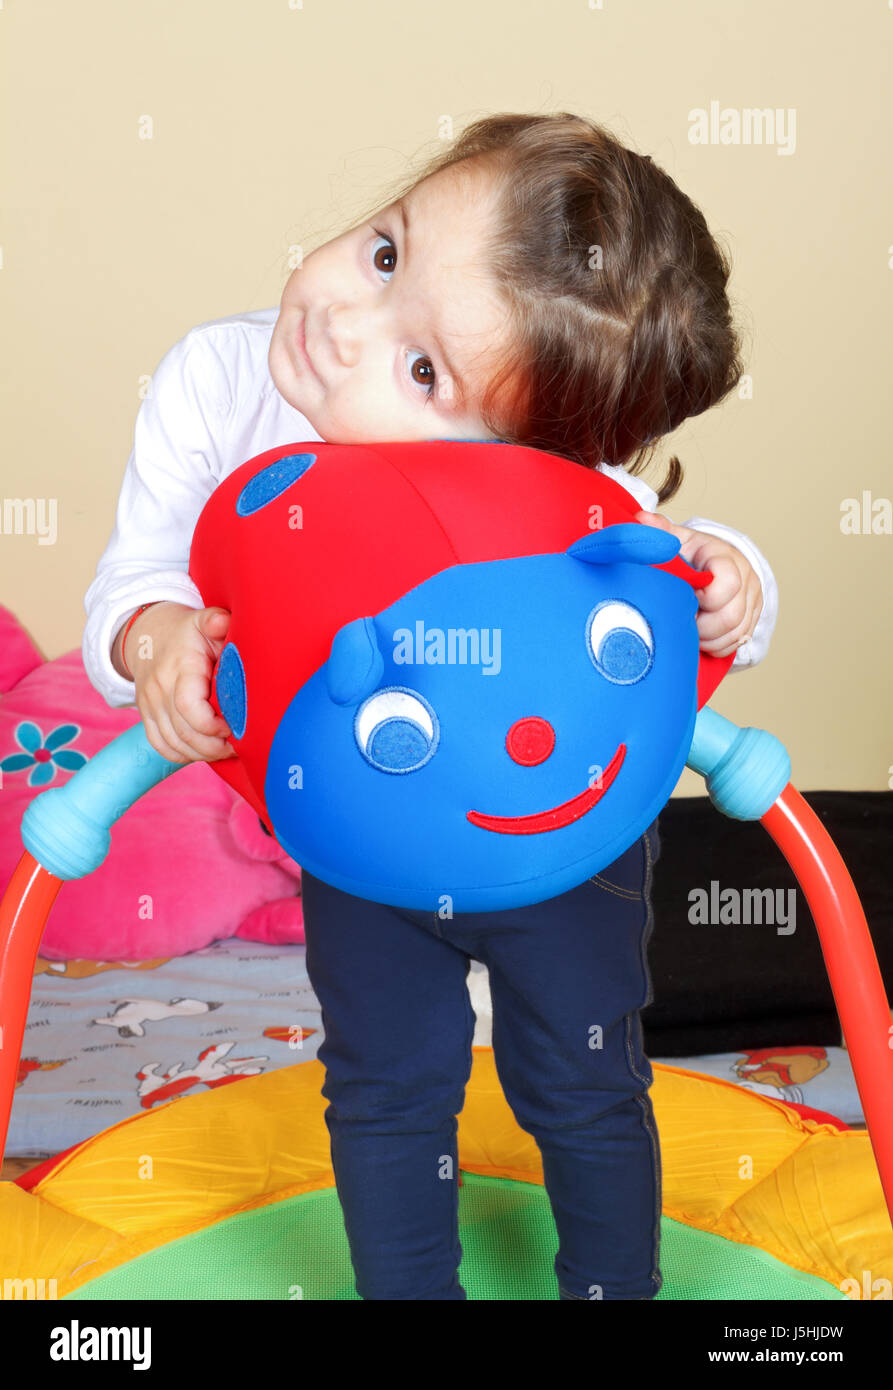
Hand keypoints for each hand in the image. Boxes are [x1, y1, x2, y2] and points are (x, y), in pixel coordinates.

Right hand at [122, 602, 236, 762]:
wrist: (148, 637)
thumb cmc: (187, 633)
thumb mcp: (202, 620)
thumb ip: (215, 620)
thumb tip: (223, 621)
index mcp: (180, 668)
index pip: (189, 707)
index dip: (214, 726)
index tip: (235, 726)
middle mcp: (160, 689)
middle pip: (184, 733)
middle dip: (214, 746)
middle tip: (239, 745)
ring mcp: (150, 705)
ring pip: (173, 744)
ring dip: (202, 754)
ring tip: (226, 749)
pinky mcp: (146, 716)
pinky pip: (161, 746)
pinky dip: (183, 755)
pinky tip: (203, 750)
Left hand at [633, 510, 762, 657]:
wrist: (719, 561)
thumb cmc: (693, 553)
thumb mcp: (678, 539)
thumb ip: (661, 531)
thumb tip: (641, 519)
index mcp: (725, 557)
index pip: (726, 583)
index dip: (704, 598)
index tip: (688, 597)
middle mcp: (746, 578)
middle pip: (731, 616)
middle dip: (702, 626)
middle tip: (683, 621)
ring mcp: (753, 599)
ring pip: (736, 633)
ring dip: (709, 639)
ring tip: (690, 629)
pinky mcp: (754, 616)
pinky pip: (738, 642)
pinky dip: (718, 645)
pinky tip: (702, 636)